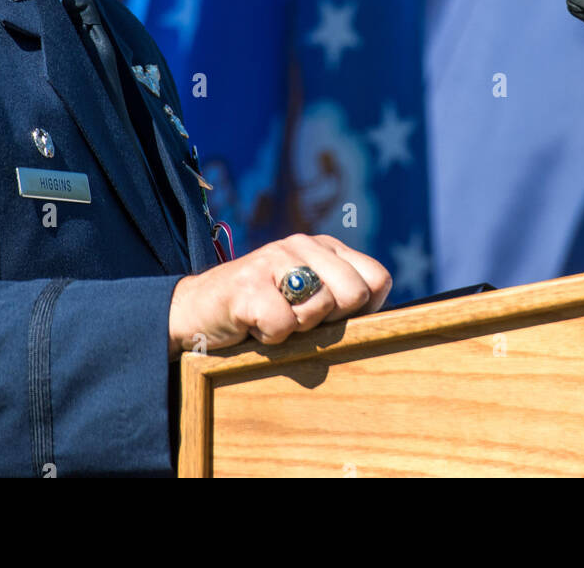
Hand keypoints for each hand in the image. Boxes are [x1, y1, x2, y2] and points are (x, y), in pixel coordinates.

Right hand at [167, 233, 391, 358]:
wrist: (194, 312)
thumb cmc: (260, 312)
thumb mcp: (307, 300)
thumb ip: (342, 303)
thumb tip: (390, 326)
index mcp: (324, 247)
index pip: (377, 278)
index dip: (363, 311)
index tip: (332, 320)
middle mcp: (302, 244)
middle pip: (356, 293)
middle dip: (332, 321)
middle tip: (298, 321)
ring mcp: (273, 259)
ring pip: (321, 307)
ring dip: (297, 330)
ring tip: (272, 320)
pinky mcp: (247, 284)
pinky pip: (282, 325)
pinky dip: (268, 338)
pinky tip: (251, 326)